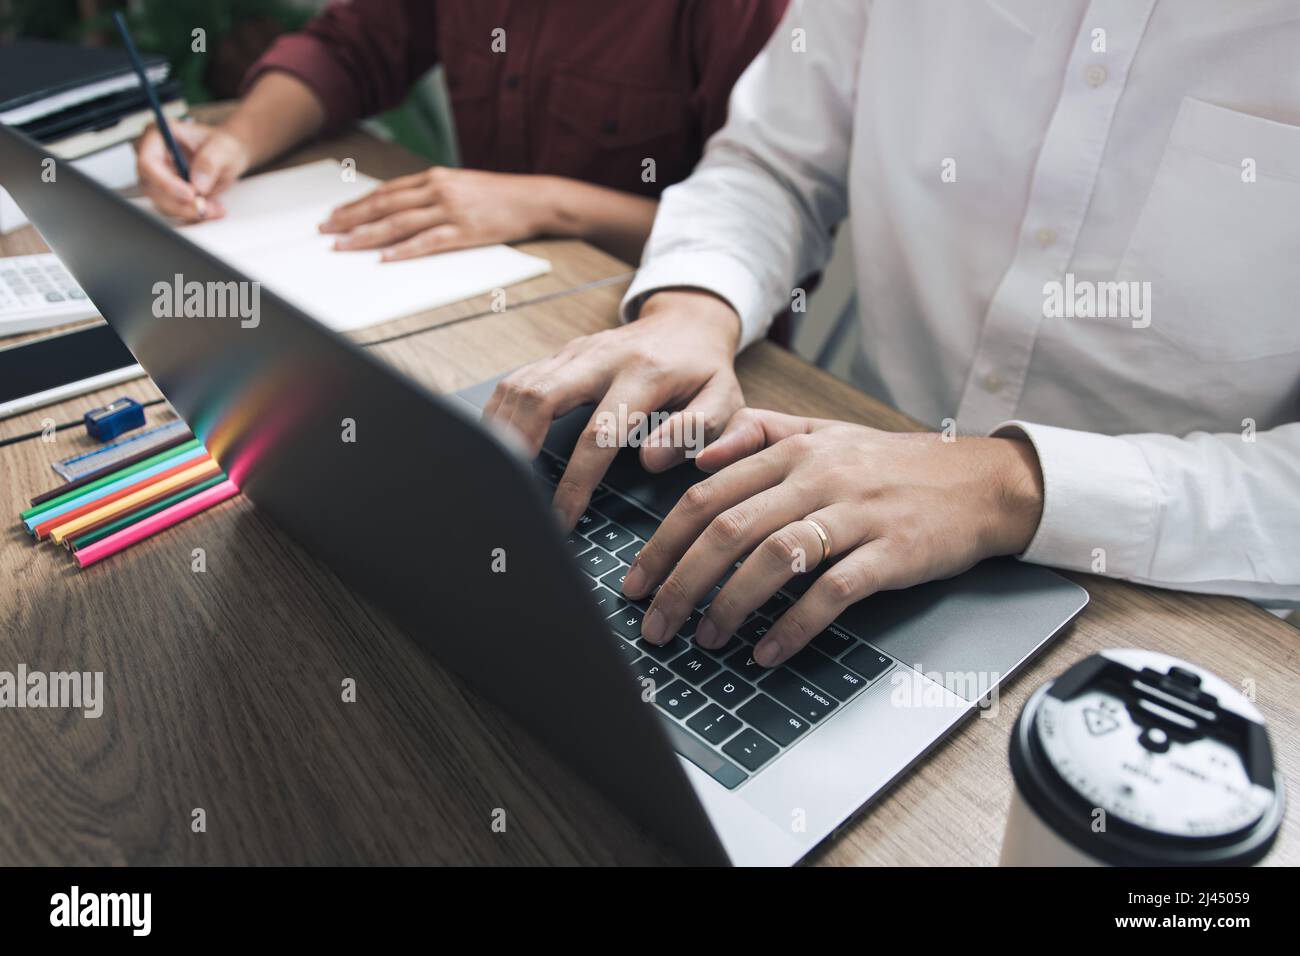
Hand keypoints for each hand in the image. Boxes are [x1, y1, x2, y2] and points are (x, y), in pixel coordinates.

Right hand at [136, 120, 250, 220]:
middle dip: (179, 203)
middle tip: (205, 208)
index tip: (190, 194)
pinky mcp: (166, 192)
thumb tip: (197, 184)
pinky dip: (192, 213)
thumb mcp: (223, 148)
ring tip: (215, 208)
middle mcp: (151, 156)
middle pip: (152, 187)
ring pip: (162, 202)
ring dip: (188, 211)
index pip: (148, 163)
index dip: (166, 182)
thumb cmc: (222, 145)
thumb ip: (209, 162)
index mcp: (157, 135)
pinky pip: (174, 208)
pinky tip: (212, 208)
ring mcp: (157, 176)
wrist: (227, 156)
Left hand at [319, 167, 555, 259]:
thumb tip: (402, 207)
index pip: (386, 192)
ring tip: (343, 245)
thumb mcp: (461, 186)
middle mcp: (437, 190)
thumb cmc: (499, 196)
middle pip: (384, 206)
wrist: (534, 199)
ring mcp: (451, 210)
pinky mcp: (465, 231)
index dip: (357, 204)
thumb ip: (432, 194)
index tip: (334, 214)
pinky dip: (404, 250)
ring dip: (367, 235)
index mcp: (434, 178)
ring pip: (399, 224)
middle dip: (351, 219)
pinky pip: (428, 242)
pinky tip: (385, 258)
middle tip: (325, 230)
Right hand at [483, 291, 744, 528]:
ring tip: (499, 474)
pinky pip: (517, 379)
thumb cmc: (705, 371)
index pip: (599, 434)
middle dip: (518, 447)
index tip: (563, 518)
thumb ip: (696, 430)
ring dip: (503, 430)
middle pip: (540, 397)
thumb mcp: (724, 401)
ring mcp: (576, 353)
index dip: (576, 482)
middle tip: (513, 492)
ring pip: (520, 385)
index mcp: (645, 374)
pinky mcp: (561, 354)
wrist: (688, 322)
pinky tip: (498, 443)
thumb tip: (650, 459)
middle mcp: (602, 358)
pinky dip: (500, 412)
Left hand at [623, 408, 1044, 666]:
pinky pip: (831, 592)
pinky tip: (766, 651)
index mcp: (793, 450)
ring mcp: (857, 513)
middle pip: (729, 529)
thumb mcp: (824, 434)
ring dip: (729, 605)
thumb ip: (757, 435)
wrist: (982, 482)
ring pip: (773, 559)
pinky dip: (792, 626)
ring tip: (705, 639)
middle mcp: (818, 477)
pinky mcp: (892, 552)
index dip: (663, 542)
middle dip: (681, 581)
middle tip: (655, 624)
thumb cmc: (893, 465)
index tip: (636, 582)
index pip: (708, 495)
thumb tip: (696, 458)